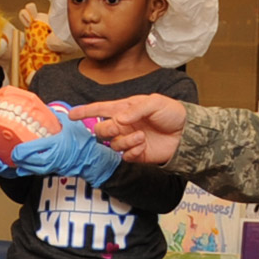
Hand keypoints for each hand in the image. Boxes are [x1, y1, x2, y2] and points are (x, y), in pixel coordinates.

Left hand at [10, 111, 121, 186]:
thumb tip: (46, 109)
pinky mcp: (54, 170)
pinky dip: (30, 170)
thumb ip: (57, 116)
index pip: (33, 149)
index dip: (21, 149)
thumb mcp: (71, 124)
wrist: (93, 159)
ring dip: (23, 165)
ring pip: (33, 169)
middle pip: (30, 161)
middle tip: (11, 153)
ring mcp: (53, 166)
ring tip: (16, 160)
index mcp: (56, 144)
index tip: (15, 147)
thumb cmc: (83, 142)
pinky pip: (39, 171)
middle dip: (19, 159)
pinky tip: (24, 167)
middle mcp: (53, 157)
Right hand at [67, 95, 187, 164]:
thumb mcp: (155, 102)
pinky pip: (124, 156)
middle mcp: (123, 125)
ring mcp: (128, 140)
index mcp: (124, 108)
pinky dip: (132, 151)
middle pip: (101, 130)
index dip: (85, 111)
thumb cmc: (172, 113)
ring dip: (125, 141)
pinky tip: (143, 145)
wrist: (186, 134)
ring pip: (112, 144)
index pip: (100, 109)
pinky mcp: (135, 154)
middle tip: (118, 128)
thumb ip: (135, 109)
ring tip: (141, 137)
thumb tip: (119, 118)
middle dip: (106, 130)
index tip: (71, 115)